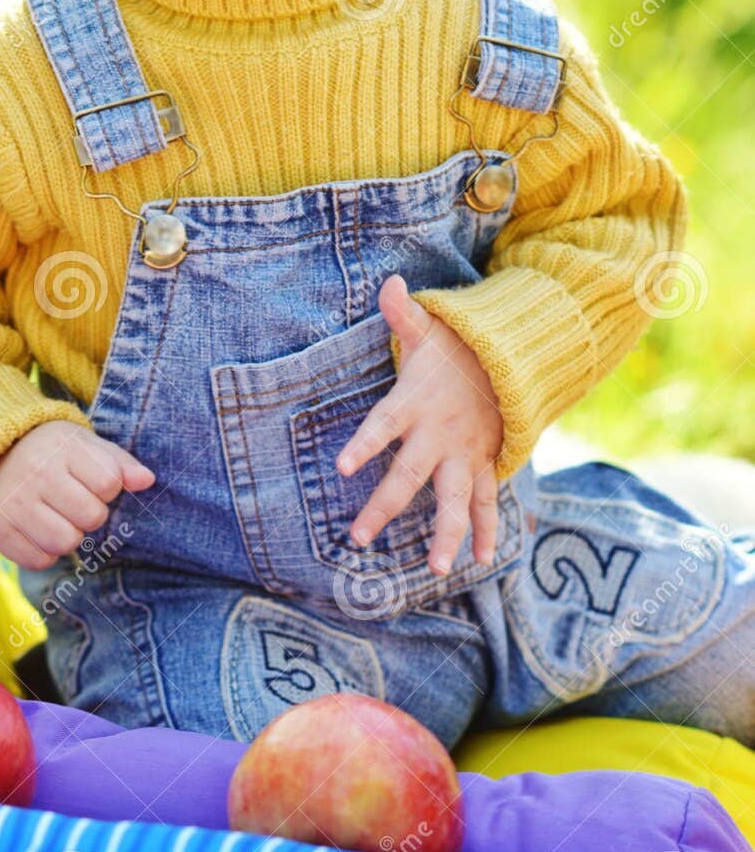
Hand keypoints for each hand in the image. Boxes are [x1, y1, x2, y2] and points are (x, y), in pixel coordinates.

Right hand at [0, 420, 154, 567]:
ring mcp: (14, 503)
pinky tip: (39, 530)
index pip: (110, 483)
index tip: (91, 481)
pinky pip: (39, 560)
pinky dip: (45, 552)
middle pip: (92, 517)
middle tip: (74, 502)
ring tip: (58, 517)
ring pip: (67, 542)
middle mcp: (35, 474)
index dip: (108, 488)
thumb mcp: (85, 446)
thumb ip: (119, 463)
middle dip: (91, 514)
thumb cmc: (52, 454)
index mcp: (61, 447)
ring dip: (70, 536)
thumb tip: (148, 480)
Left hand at [336, 274, 503, 575]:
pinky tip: (483, 559)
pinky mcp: (482, 464)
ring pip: (455, 500)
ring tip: (435, 569)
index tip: (342, 468)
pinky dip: (487, 530)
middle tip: (358, 537)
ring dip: (445, 534)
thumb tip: (390, 283)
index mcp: (414, 404)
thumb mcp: (427, 329)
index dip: (364, 445)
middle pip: (408, 476)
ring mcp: (463, 454)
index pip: (383, 426)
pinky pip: (486, 502)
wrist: (510, 360)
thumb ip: (403, 313)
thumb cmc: (453, 349)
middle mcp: (438, 435)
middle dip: (384, 507)